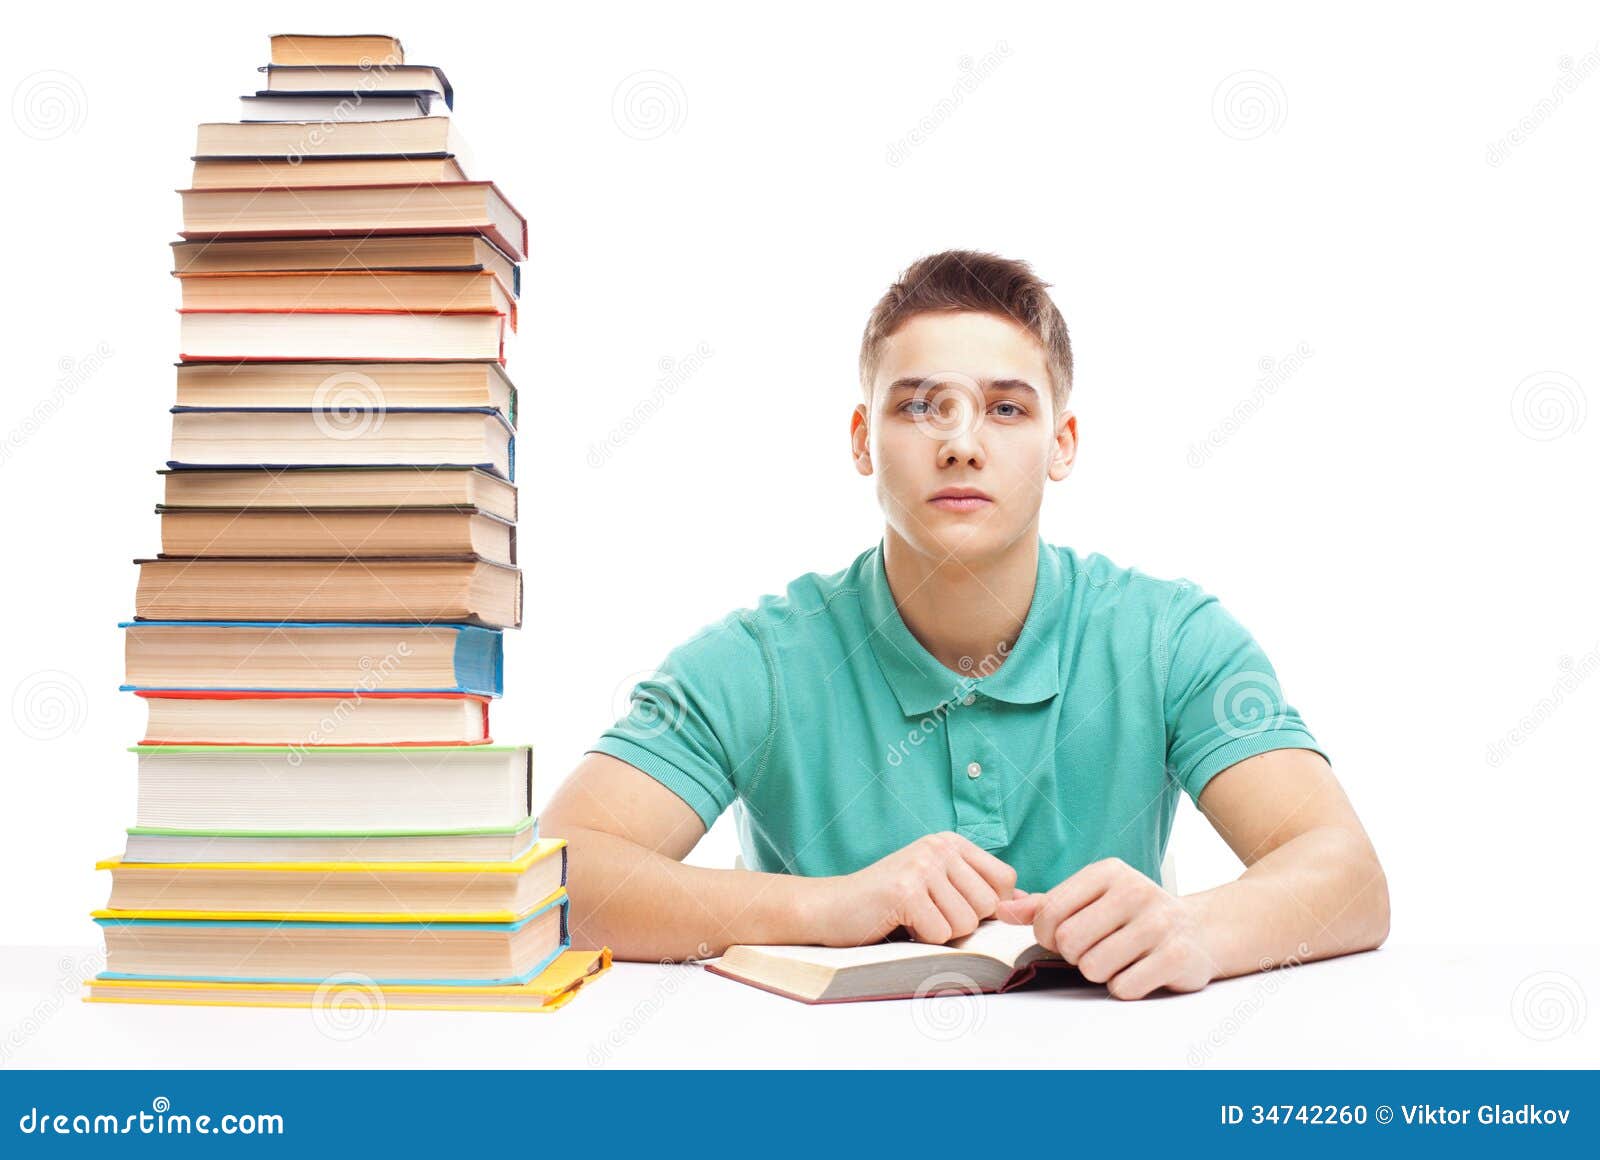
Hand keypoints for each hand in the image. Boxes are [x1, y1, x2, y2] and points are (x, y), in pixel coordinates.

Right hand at [809, 831, 1023, 946]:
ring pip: (967, 922)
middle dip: (961, 922)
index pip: (1006, 880)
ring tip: (912, 918)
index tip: (954, 907)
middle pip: (988, 905)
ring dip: (940, 932)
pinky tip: (900, 923)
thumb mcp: (938, 887)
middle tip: (926, 913)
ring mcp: (922, 865)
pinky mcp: (906, 889)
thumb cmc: (887, 904)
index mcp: (951, 842)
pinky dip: (922, 939)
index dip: (988, 906)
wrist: (832, 908)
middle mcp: (939, 847)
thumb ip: (979, 891)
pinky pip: (941, 933)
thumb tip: (1028, 903)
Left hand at [994, 857, 1214, 999]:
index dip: (1047, 935)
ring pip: (1093, 967)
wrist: (1200, 930)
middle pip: (1069, 942)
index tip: (1064, 936)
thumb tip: (1000, 909)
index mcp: (1108, 872)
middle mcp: (1135, 890)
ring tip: (1119, 957)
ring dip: (1099, 972)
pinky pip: (1123, 987)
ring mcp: (1159, 923)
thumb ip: (1045, 905)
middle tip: (1095, 949)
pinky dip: (1125, 986)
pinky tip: (1140, 970)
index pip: (1049, 911)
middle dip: (1074, 956)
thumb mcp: (1091, 899)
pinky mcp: (1177, 956)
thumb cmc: (1134, 915)